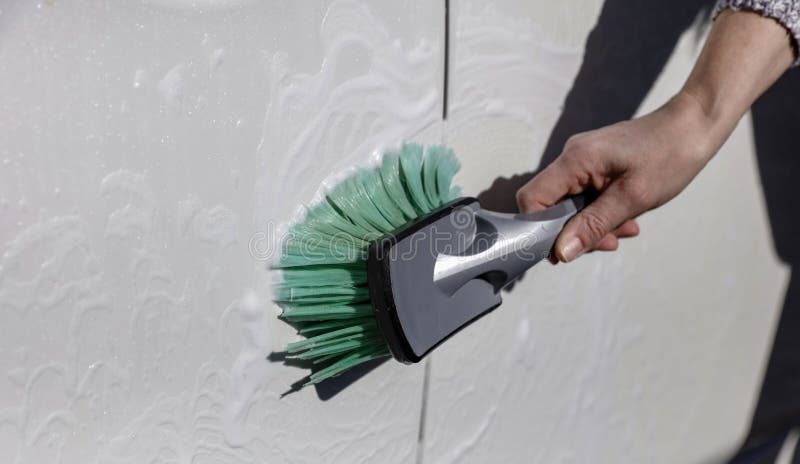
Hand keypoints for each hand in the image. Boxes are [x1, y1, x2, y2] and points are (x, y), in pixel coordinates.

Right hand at [516, 92, 719, 261]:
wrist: (695, 127)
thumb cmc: (670, 156)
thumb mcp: (634, 198)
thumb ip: (593, 225)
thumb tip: (561, 252)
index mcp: (575, 160)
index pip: (532, 199)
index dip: (539, 229)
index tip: (565, 250)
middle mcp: (572, 157)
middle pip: (550, 205)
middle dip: (574, 231)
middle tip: (609, 241)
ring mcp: (583, 161)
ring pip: (569, 205)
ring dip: (593, 224)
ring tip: (626, 229)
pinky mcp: (595, 165)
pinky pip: (585, 196)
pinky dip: (601, 212)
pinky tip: (627, 219)